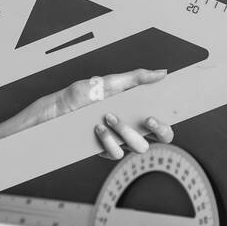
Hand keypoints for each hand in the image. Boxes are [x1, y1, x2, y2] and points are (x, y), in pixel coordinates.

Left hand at [53, 69, 174, 159]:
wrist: (54, 111)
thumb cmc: (80, 95)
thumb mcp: (108, 82)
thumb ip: (136, 78)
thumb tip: (162, 72)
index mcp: (137, 110)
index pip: (164, 118)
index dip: (172, 118)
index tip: (166, 110)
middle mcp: (133, 127)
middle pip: (162, 137)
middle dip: (161, 129)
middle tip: (148, 119)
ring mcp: (120, 140)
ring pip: (140, 146)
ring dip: (127, 132)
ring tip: (109, 117)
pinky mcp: (105, 151)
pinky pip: (117, 153)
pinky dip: (109, 141)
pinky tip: (97, 128)